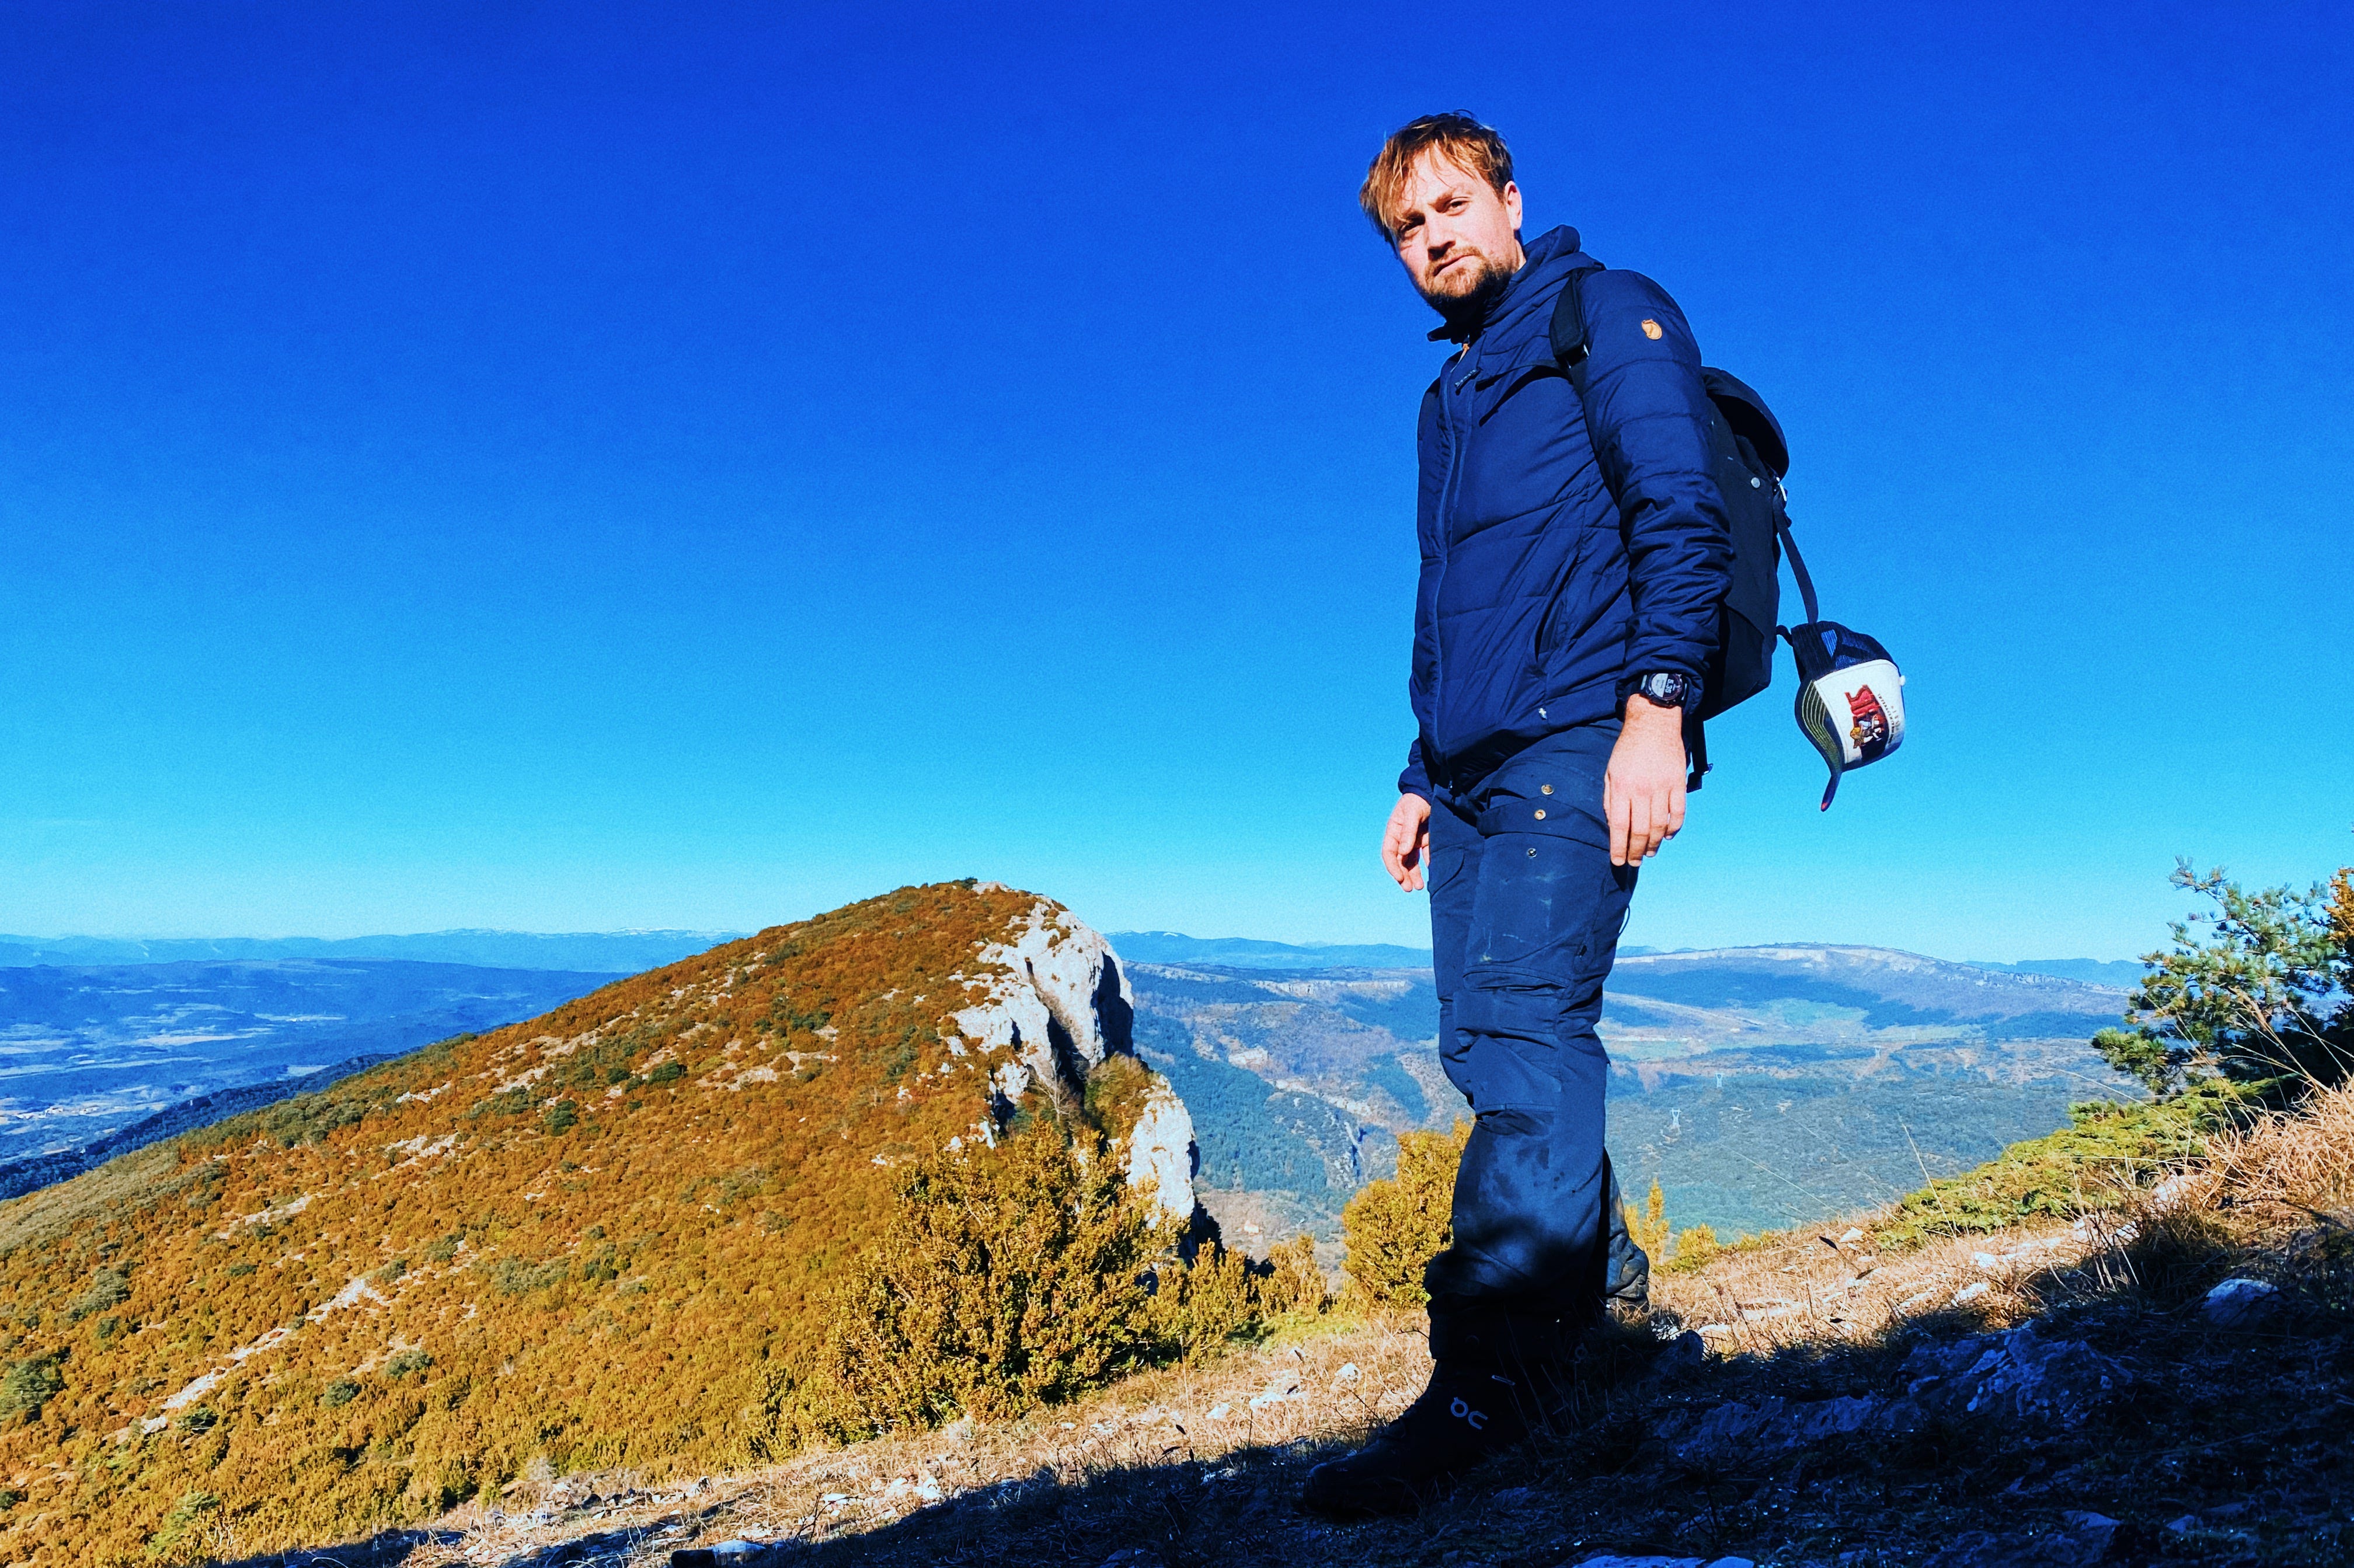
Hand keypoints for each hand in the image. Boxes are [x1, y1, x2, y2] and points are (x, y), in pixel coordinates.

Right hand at [1382, 793, 1432, 890]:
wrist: (1431, 791)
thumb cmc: (1417, 800)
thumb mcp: (1412, 814)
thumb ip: (1408, 832)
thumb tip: (1403, 852)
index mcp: (1393, 832)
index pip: (1389, 854)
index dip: (1392, 867)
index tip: (1400, 878)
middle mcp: (1402, 839)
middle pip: (1399, 861)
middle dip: (1403, 876)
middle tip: (1409, 889)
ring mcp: (1413, 840)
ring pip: (1411, 861)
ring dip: (1413, 874)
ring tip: (1419, 887)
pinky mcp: (1425, 840)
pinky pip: (1425, 855)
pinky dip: (1427, 864)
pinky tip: (1432, 873)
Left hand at [1605, 697, 1687, 865]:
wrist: (1653, 724)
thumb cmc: (1627, 749)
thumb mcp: (1610, 772)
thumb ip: (1610, 799)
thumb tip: (1614, 826)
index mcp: (1622, 787)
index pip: (1619, 826)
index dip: (1619, 848)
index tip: (1618, 862)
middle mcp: (1642, 790)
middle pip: (1640, 830)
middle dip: (1636, 851)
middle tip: (1634, 863)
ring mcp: (1662, 787)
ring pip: (1659, 825)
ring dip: (1654, 844)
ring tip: (1649, 853)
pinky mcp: (1678, 783)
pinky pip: (1678, 812)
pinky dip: (1674, 828)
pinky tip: (1667, 836)